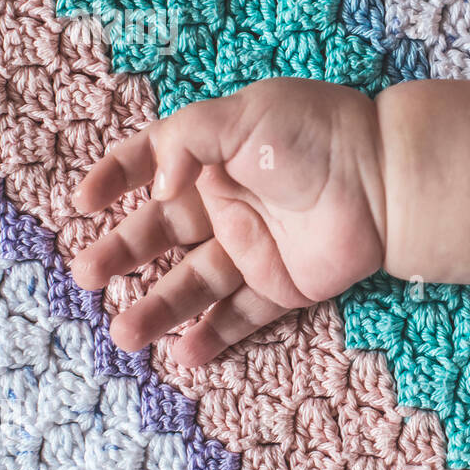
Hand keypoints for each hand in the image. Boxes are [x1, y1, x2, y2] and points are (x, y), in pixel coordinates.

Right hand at [70, 77, 386, 367]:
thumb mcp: (243, 115)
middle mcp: (230, 202)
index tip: (83, 201)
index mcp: (215, 155)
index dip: (115, 178)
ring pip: (194, 283)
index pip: (152, 164)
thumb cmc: (316, 134)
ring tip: (123, 335)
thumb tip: (154, 189)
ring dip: (158, 309)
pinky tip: (183, 354)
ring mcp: (257, 247)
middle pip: (162, 233)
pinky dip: (213, 337)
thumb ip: (184, 141)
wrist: (387, 179)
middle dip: (122, 254)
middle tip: (87, 276)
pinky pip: (243, 315)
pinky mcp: (285, 285)